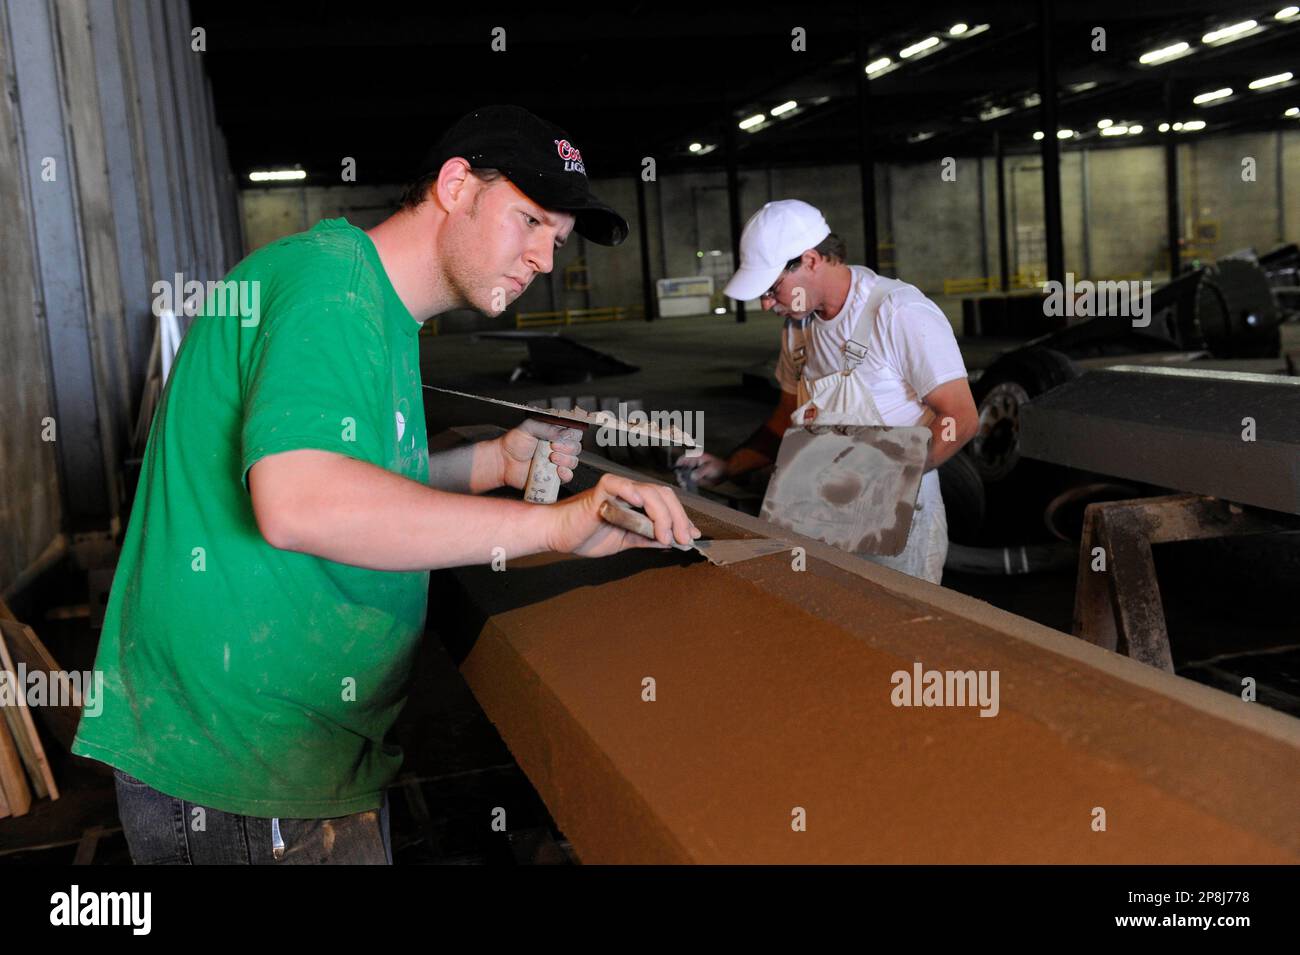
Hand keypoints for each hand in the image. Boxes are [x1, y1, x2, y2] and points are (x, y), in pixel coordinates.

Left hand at [498, 419, 583, 490]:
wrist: (503, 461)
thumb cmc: (514, 443)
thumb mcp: (529, 427)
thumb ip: (546, 427)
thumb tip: (562, 433)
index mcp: (555, 435)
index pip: (574, 433)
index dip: (571, 435)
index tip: (561, 436)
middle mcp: (558, 448)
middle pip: (576, 448)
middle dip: (567, 447)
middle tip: (553, 446)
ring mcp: (556, 463)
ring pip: (573, 462)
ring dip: (566, 459)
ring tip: (551, 457)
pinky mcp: (553, 476)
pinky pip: (567, 477)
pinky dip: (566, 473)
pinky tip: (558, 470)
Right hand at [546, 473, 700, 557]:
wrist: (559, 534)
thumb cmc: (588, 534)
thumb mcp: (627, 540)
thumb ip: (649, 538)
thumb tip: (675, 541)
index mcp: (637, 502)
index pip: (667, 503)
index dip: (683, 518)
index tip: (692, 536)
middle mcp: (630, 492)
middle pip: (664, 496)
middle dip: (678, 518)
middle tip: (682, 539)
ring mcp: (617, 490)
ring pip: (649, 493)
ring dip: (662, 515)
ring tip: (665, 536)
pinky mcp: (600, 491)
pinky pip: (617, 485)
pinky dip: (631, 492)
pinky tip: (639, 504)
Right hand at [673, 451, 727, 488]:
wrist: (724, 472)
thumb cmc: (718, 466)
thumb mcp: (709, 468)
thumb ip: (700, 472)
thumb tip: (692, 476)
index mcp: (694, 457)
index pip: (682, 459)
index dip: (677, 465)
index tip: (677, 472)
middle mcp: (691, 464)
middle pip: (680, 469)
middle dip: (679, 475)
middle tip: (682, 481)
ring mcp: (692, 471)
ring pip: (683, 477)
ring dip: (682, 481)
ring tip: (684, 485)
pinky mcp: (694, 478)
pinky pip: (688, 482)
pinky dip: (686, 485)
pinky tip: (687, 488)